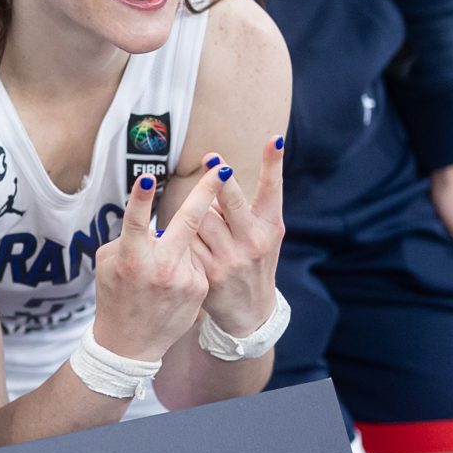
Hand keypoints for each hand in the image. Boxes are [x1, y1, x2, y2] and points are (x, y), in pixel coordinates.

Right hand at [90, 170, 217, 362]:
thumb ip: (130, 239)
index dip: (141, 199)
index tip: (148, 178)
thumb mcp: (109, 265)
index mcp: (131, 260)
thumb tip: (153, 222)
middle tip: (222, 168)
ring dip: (182, 243)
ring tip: (160, 273)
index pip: (135, 223)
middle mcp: (159, 268)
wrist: (130, 343)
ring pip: (191, 241)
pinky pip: (195, 261)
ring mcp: (183, 279)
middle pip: (188, 222)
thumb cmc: (114, 296)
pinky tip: (170, 286)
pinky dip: (184, 263)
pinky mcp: (198, 288)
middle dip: (207, 191)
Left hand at [194, 137, 285, 337]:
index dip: (274, 163)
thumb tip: (217, 177)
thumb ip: (248, 210)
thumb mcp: (265, 236)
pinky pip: (187, 241)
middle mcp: (254, 241)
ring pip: (202, 218)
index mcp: (270, 228)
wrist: (250, 312)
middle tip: (212, 158)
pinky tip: (179, 238)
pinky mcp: (207, 273)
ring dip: (195, 212)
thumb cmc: (254, 262)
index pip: (273, 190)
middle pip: (232, 201)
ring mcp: (230, 258)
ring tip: (198, 220)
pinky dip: (181, 235)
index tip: (274, 139)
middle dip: (219, 180)